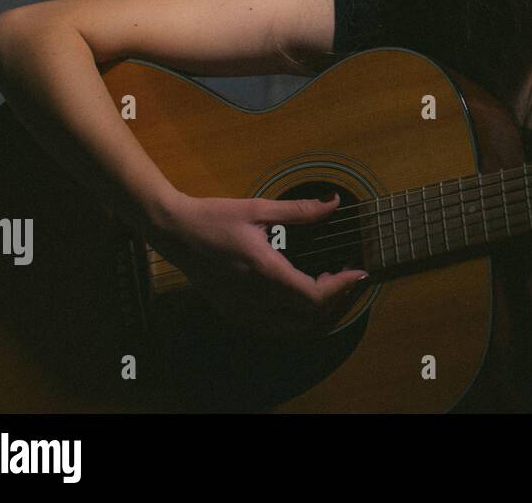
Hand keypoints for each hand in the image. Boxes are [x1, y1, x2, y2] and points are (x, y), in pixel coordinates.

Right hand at [146, 192, 368, 338]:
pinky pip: (270, 327)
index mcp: (264, 271)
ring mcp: (240, 308)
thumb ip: (299, 210)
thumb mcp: (258, 208)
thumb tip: (334, 203)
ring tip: (326, 286)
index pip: (313, 296)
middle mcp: (253, 297)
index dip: (341, 288)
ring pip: (290, 328)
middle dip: (334, 298)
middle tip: (345, 274)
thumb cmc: (213, 217)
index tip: (359, 273)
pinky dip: (292, 320)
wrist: (172, 231)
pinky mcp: (231, 311)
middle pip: (307, 316)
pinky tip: (297, 298)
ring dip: (315, 313)